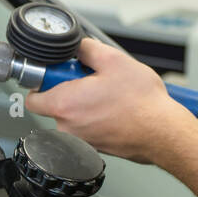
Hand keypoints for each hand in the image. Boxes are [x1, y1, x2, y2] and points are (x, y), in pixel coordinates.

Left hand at [23, 37, 188, 162]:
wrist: (164, 132)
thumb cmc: (142, 103)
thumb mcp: (114, 60)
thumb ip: (86, 49)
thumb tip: (78, 47)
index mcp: (65, 104)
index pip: (33, 96)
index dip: (45, 81)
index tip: (60, 73)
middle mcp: (68, 128)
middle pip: (56, 104)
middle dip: (71, 89)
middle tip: (94, 80)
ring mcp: (81, 141)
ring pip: (73, 116)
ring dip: (86, 104)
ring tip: (110, 95)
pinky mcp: (95, 148)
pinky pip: (87, 127)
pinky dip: (97, 117)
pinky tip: (116, 109)